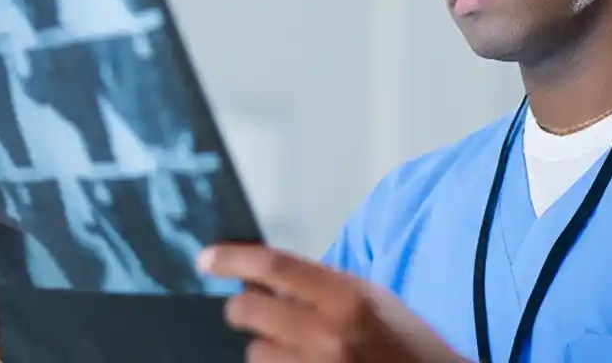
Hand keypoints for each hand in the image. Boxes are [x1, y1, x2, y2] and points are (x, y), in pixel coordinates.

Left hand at [198, 244, 467, 362]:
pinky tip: (299, 361)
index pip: (274, 266)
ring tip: (295, 349)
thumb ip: (319, 285)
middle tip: (249, 308)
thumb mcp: (369, 298)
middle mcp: (328, 335)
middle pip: (248, 310)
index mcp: (347, 298)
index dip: (233, 258)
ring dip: (264, 348)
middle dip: (243, 307)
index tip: (207, 258)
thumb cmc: (404, 342)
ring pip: (254, 352)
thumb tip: (260, 276)